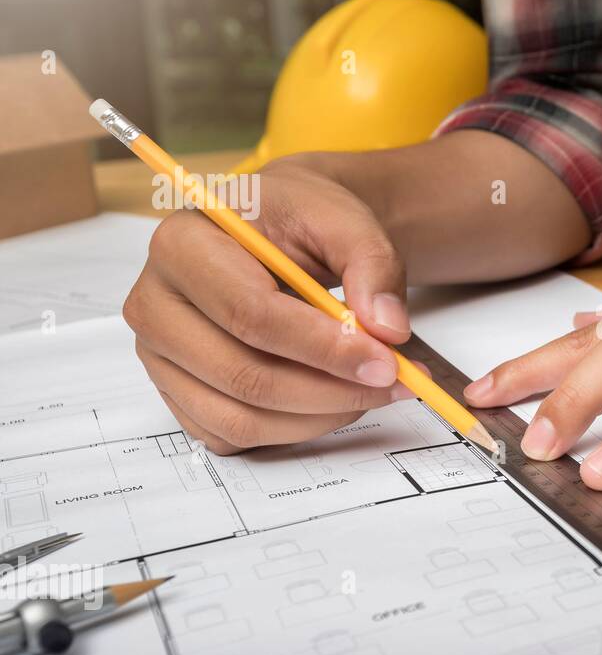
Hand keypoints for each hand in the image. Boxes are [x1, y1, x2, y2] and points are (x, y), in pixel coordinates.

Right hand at [124, 156, 418, 454]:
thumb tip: (388, 329)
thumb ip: (373, 264)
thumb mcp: (344, 218)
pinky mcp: (178, 395)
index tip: (385, 362)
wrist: (273, 233)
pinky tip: (332, 398)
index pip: (251, 315)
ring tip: (371, 389)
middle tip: (394, 383)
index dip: (324, 348)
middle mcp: (154, 304)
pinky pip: (236, 436)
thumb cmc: (298, 221)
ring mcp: (159, 357)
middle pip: (244, 375)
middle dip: (330, 390)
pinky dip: (296, 429)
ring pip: (241, 417)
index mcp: (181, 244)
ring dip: (320, 416)